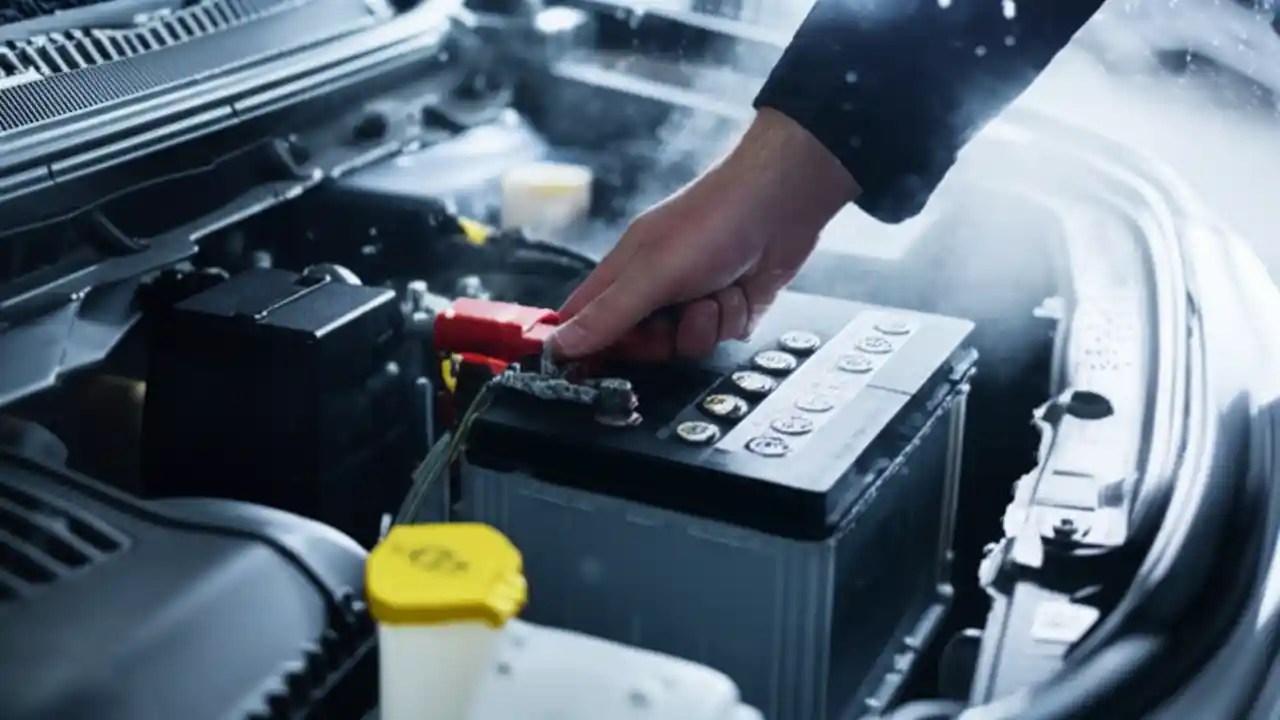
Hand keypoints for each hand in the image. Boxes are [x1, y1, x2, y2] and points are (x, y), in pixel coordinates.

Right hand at [550, 108, 859, 359]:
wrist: (783, 202)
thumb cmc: (712, 221)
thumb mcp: (651, 274)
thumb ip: (606, 316)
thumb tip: (559, 346)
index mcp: (624, 272)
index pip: (585, 321)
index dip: (586, 347)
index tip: (594, 368)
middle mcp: (656, 286)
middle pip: (642, 345)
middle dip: (663, 338)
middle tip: (674, 315)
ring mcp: (695, 297)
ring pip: (687, 345)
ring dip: (706, 324)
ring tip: (716, 292)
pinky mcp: (731, 305)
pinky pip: (724, 336)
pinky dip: (735, 316)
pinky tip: (741, 288)